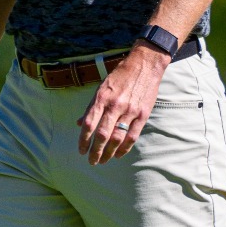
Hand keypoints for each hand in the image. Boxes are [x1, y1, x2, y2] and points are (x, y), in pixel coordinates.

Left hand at [80, 44, 170, 162]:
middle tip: (92, 161)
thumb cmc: (120, 76)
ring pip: (117, 138)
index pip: (89, 124)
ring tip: (103, 160)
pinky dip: (125, 148)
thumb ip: (91, 107)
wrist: (145, 65)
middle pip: (102, 134)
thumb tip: (80, 124)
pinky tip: (119, 154)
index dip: (83, 140)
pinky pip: (132, 135)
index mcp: (102, 98)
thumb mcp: (101, 88)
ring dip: (109, 152)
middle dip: (95, 151)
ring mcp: (130, 110)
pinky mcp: (143, 114)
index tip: (81, 151)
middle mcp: (115, 105)